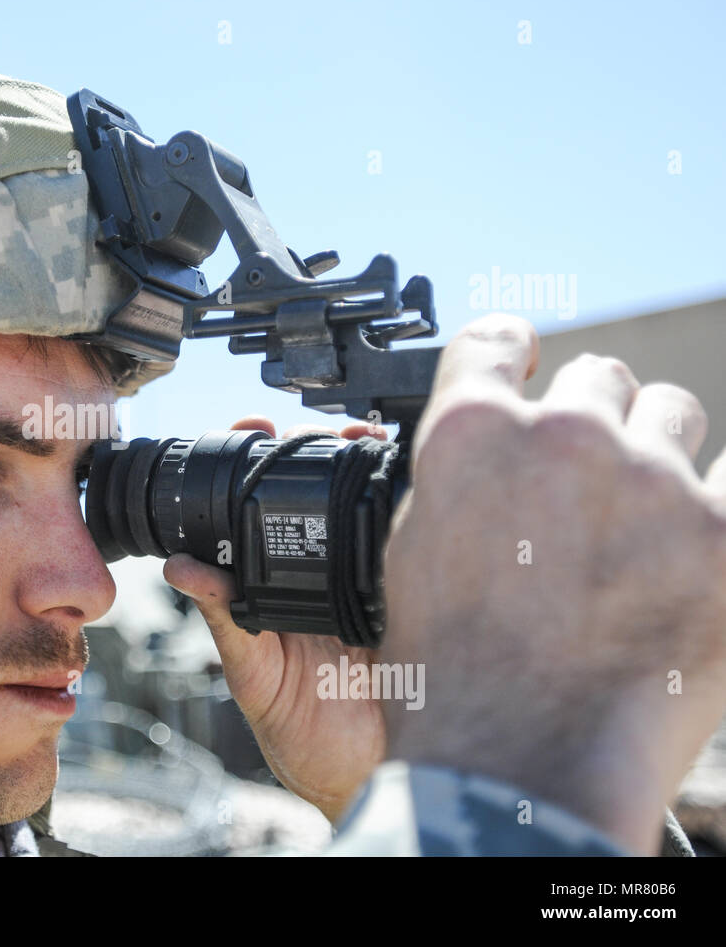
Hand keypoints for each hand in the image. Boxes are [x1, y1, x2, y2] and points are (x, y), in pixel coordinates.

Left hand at [163, 416, 389, 821]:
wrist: (356, 774)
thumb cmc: (296, 728)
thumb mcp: (251, 670)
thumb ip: (223, 617)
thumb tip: (179, 567)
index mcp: (278, 580)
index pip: (264, 501)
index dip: (262, 458)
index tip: (255, 425)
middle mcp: (323, 571)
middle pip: (321, 487)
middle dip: (321, 444)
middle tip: (320, 426)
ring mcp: (368, 578)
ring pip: (366, 503)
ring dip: (367, 463)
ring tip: (361, 436)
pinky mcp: (410, 597)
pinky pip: (410, 547)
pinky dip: (411, 510)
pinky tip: (408, 484)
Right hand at [381, 313, 725, 854]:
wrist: (522, 765)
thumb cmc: (453, 679)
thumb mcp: (412, 561)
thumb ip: (452, 486)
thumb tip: (479, 462)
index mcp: (469, 436)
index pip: (491, 341)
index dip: (507, 351)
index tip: (520, 360)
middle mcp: (561, 437)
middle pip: (598, 378)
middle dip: (592, 418)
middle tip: (586, 480)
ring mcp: (653, 482)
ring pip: (676, 416)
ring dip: (659, 453)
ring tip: (644, 522)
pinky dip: (716, 507)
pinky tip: (694, 542)